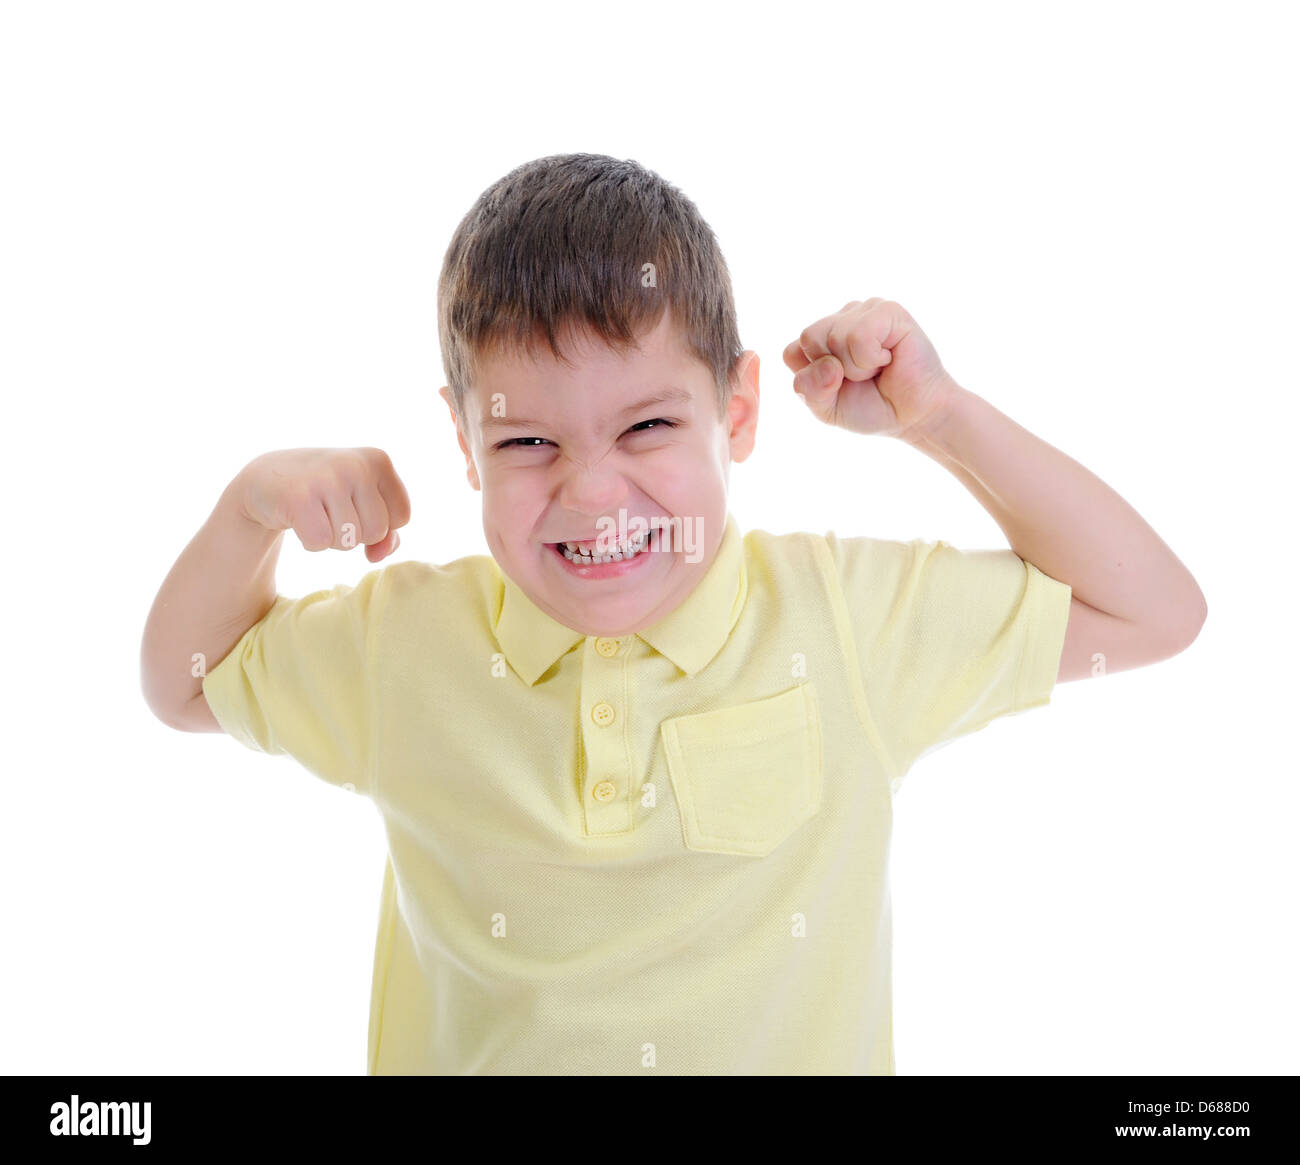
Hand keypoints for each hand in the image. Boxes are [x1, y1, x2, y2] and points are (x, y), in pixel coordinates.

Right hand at [237, 447, 411, 561]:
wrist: (267, 479)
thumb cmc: (325, 493)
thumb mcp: (363, 502)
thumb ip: (388, 531)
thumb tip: (379, 555)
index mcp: (378, 460)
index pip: (402, 517)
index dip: (380, 524)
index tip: (355, 507)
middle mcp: (356, 464)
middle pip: (376, 532)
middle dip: (354, 533)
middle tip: (329, 511)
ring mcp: (327, 478)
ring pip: (349, 541)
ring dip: (332, 538)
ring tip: (315, 513)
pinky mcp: (298, 497)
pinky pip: (320, 543)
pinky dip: (310, 542)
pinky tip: (299, 520)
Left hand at [782, 298, 956, 439]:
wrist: (913, 415)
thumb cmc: (871, 407)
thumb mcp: (826, 408)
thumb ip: (809, 389)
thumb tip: (828, 363)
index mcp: (819, 339)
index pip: (791, 351)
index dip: (813, 379)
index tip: (839, 386)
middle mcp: (839, 319)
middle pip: (809, 338)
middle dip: (834, 371)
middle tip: (862, 377)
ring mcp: (863, 310)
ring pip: (834, 336)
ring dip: (857, 367)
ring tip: (877, 367)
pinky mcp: (887, 310)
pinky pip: (860, 335)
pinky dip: (871, 358)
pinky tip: (889, 358)